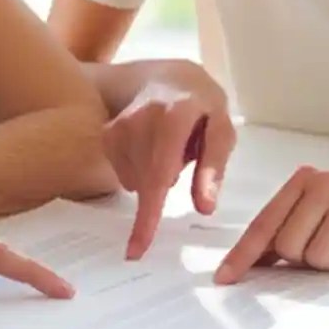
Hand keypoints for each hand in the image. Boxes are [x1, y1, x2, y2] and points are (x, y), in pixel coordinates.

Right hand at [105, 60, 236, 259]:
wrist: (169, 78)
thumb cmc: (202, 108)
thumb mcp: (222, 131)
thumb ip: (213, 168)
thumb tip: (205, 207)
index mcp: (175, 114)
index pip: (160, 173)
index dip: (148, 215)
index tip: (137, 250)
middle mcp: (141, 117)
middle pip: (147, 183)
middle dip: (164, 194)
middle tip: (184, 159)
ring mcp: (119, 125)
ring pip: (136, 182)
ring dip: (156, 179)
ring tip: (171, 148)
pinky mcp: (107, 133)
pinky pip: (125, 176)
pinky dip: (141, 173)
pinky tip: (152, 149)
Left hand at [214, 167, 328, 284]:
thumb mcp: (317, 214)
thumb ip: (285, 232)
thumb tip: (248, 263)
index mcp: (304, 180)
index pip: (265, 224)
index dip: (244, 255)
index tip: (226, 278)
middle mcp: (326, 182)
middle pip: (290, 247)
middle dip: (308, 259)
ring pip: (321, 258)